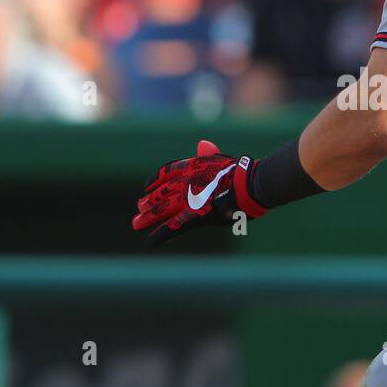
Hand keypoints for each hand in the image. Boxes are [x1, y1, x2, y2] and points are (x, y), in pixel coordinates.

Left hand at [131, 139, 266, 246]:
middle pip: (161, 192)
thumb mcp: (223, 159)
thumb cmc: (242, 172)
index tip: (147, 186)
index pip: (166, 172)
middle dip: (149, 202)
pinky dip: (161, 235)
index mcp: (192, 167)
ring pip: (162, 209)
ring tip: (136, 224)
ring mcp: (189, 199)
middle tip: (139, 208)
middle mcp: (185, 182)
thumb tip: (202, 144)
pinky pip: (173, 227)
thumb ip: (210, 154)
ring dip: (148, 217)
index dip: (155, 180)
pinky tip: (151, 242)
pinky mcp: (195, 216)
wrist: (250, 184)